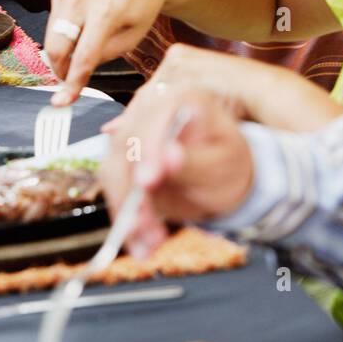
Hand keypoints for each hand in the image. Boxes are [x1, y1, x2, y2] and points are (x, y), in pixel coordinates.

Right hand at [45, 0, 179, 102]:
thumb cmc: (141, 6)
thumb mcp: (133, 37)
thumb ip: (105, 56)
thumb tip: (77, 71)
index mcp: (106, 12)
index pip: (83, 56)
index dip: (72, 83)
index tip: (62, 102)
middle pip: (56, 48)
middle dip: (60, 70)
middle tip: (71, 78)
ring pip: (51, 37)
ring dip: (63, 50)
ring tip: (85, 43)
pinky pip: (54, 21)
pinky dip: (64, 31)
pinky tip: (83, 22)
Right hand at [98, 85, 255, 257]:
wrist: (223, 177)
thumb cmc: (229, 163)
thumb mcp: (222, 164)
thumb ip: (195, 161)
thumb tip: (168, 157)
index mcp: (181, 98)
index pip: (153, 120)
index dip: (146, 151)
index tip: (147, 183)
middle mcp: (151, 109)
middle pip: (125, 146)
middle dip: (133, 191)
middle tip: (148, 227)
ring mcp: (132, 133)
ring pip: (113, 171)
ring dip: (127, 211)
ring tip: (149, 243)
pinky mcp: (122, 160)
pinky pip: (113, 188)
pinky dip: (124, 218)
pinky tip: (141, 242)